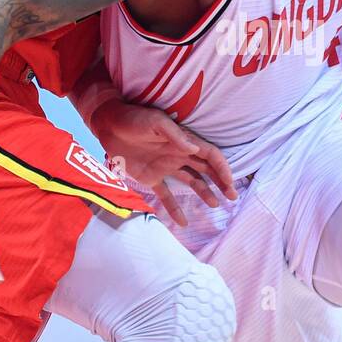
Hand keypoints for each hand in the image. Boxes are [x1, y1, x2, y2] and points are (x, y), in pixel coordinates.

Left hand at [92, 101, 236, 226]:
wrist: (109, 125)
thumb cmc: (134, 119)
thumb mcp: (156, 122)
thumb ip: (175, 135)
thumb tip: (195, 149)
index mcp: (183, 141)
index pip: (210, 155)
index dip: (222, 168)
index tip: (230, 183)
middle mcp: (179, 155)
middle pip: (206, 170)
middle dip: (221, 182)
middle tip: (232, 197)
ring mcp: (166, 167)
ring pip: (192, 182)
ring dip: (204, 193)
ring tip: (215, 205)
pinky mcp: (151, 177)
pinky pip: (166, 195)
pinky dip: (174, 209)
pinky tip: (182, 223)